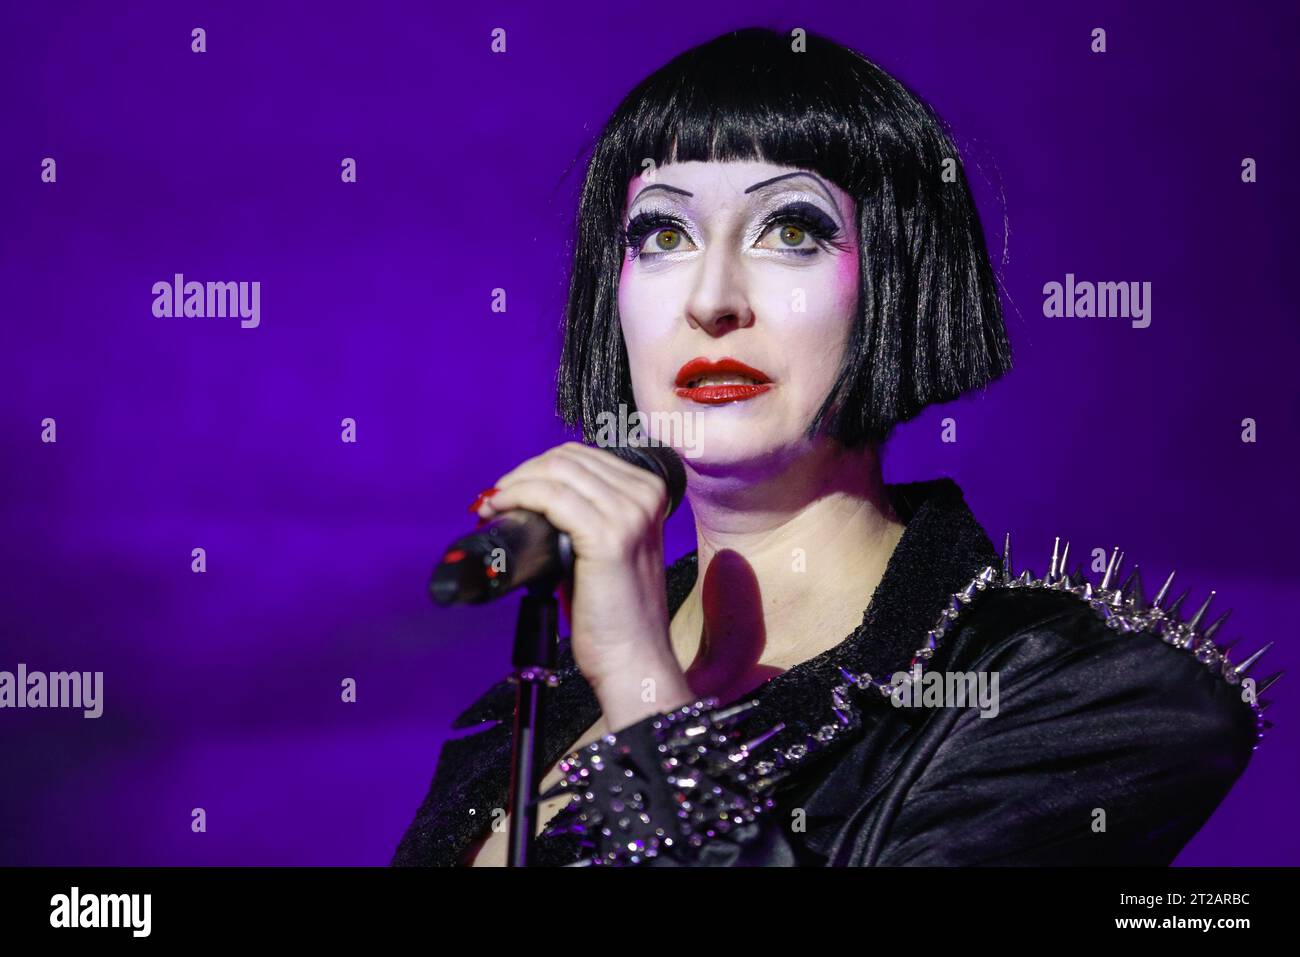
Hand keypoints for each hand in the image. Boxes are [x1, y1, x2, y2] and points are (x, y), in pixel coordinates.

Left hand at [472, 442, 692, 723]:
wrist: (633, 658)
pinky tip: (501, 510)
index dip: (537, 468)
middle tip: (497, 498)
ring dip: (515, 483)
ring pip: (555, 473)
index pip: (582, 457)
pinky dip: (518, 497)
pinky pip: (550, 497)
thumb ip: (585, 515)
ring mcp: (628, 515)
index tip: (511, 487)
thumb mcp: (608, 549)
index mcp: (650, 493)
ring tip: (494, 506)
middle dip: (523, 473)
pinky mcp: (607, 538)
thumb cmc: (616, 614)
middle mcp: (644, 497)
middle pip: (567, 458)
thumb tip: (533, 496)